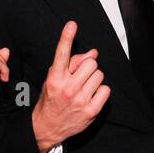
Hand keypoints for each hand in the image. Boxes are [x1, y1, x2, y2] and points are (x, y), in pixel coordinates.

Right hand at [30, 21, 109, 152]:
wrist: (47, 127)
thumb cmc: (51, 99)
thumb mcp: (53, 79)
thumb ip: (71, 64)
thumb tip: (93, 53)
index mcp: (55, 78)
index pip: (61, 54)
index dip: (66, 37)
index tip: (71, 25)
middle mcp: (67, 88)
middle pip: (90, 63)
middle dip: (87, 68)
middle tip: (80, 77)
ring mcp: (80, 100)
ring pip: (99, 75)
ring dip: (94, 79)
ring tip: (84, 88)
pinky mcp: (91, 110)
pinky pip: (105, 89)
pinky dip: (100, 91)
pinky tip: (90, 96)